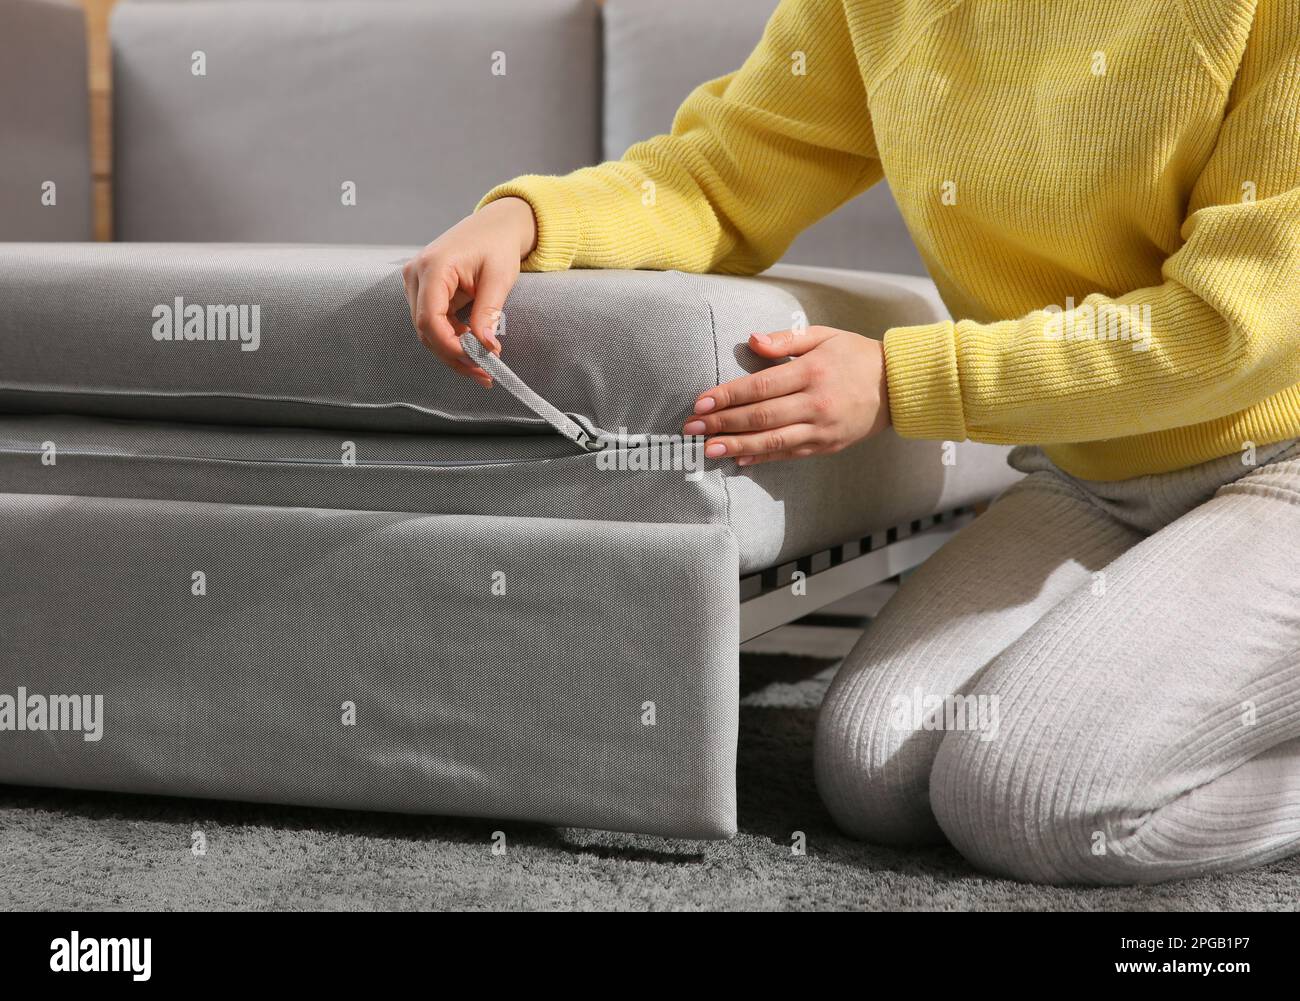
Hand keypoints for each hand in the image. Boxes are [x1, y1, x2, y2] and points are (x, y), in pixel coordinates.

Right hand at [402, 196, 537, 386]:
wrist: (494, 226)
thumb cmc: (497, 245)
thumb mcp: (499, 278)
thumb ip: (487, 313)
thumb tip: (485, 348)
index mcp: (433, 267)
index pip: (429, 319)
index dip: (450, 347)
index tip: (477, 362)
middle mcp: (416, 275)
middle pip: (426, 330)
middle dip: (454, 356)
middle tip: (485, 374)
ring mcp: (416, 283)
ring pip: (428, 331)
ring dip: (454, 352)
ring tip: (484, 367)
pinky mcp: (423, 290)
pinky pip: (433, 323)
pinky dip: (453, 340)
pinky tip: (474, 350)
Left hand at [683, 326, 889, 465]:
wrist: (897, 386)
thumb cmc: (856, 355)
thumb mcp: (824, 335)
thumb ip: (785, 339)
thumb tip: (751, 340)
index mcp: (811, 371)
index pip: (760, 387)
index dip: (727, 396)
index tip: (701, 403)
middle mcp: (816, 403)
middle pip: (761, 416)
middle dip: (723, 423)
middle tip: (692, 428)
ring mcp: (822, 428)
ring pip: (773, 441)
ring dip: (738, 446)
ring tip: (709, 449)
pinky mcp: (827, 445)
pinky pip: (790, 454)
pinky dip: (763, 457)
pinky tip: (740, 458)